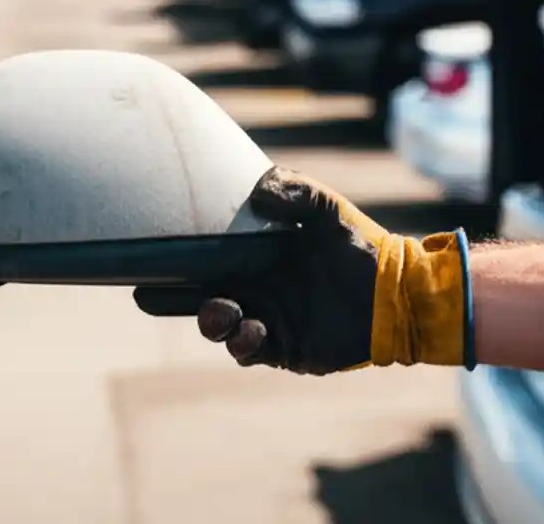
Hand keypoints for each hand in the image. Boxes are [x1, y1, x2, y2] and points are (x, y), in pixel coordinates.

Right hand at [135, 167, 468, 373]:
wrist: (398, 292)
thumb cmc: (361, 244)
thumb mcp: (328, 208)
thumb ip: (296, 192)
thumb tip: (258, 192)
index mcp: (255, 256)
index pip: (203, 259)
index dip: (173, 261)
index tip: (144, 257)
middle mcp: (254, 288)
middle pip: (196, 295)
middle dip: (169, 299)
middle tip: (146, 295)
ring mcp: (267, 319)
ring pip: (219, 326)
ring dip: (210, 320)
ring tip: (220, 311)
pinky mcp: (285, 348)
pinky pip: (248, 351)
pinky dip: (243, 343)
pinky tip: (253, 330)